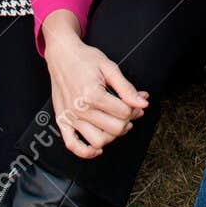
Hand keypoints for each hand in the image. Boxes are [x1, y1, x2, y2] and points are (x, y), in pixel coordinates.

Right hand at [43, 33, 147, 158]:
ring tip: (115, 123)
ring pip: (98, 141)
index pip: (123, 113)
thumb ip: (127, 88)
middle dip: (127, 121)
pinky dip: (86, 152)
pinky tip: (97, 148)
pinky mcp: (62, 121)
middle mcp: (79, 108)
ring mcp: (69, 117)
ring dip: (111, 136)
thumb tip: (143, 103)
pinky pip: (72, 145)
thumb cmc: (84, 58)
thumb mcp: (109, 67)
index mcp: (92, 94)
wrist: (61, 54)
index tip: (135, 102)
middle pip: (114, 128)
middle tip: (129, 111)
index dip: (135, 108)